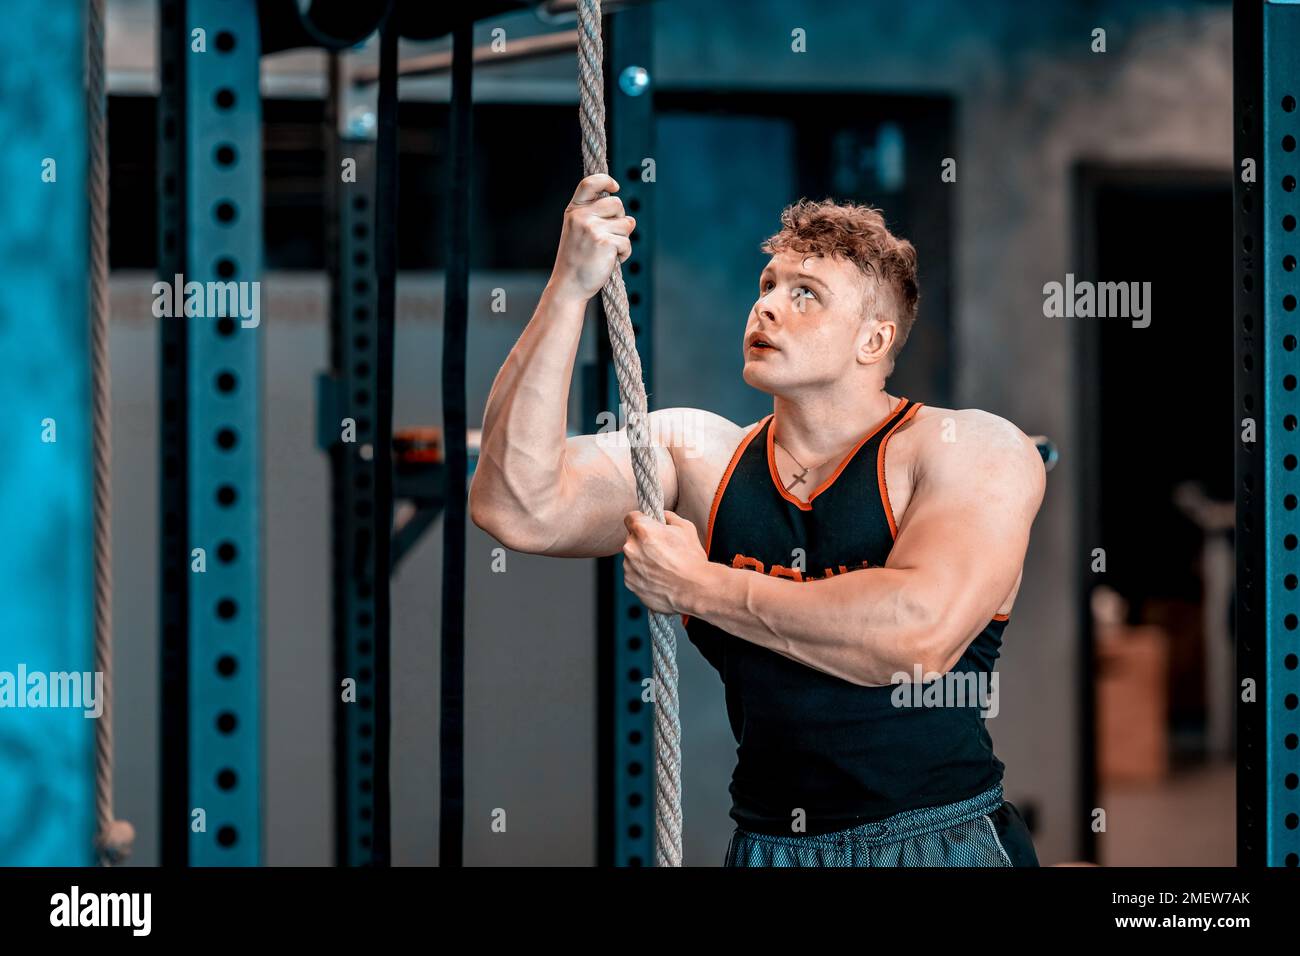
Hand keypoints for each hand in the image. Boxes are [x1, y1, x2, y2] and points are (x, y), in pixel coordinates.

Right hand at [548, 174, 636, 302]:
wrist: (569, 285)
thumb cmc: (576, 261)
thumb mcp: (578, 232)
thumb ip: (597, 218)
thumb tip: (629, 218)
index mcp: (574, 210)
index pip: (590, 183)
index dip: (606, 180)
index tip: (615, 187)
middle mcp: (582, 216)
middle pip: (617, 203)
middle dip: (620, 219)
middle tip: (610, 235)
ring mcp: (593, 228)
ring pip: (626, 223)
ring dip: (623, 239)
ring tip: (608, 252)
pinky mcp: (605, 242)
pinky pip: (627, 242)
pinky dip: (624, 253)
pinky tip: (611, 261)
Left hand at [621, 510, 710, 614]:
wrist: (694, 589)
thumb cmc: (691, 558)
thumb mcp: (686, 528)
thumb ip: (670, 517)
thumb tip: (663, 516)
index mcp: (642, 529)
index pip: (630, 517)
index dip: (641, 520)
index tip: (648, 526)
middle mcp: (630, 547)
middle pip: (632, 539)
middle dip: (643, 541)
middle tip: (661, 549)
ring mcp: (628, 567)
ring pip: (632, 558)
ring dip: (642, 559)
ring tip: (662, 566)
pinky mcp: (630, 583)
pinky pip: (633, 574)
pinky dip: (643, 575)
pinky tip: (659, 577)